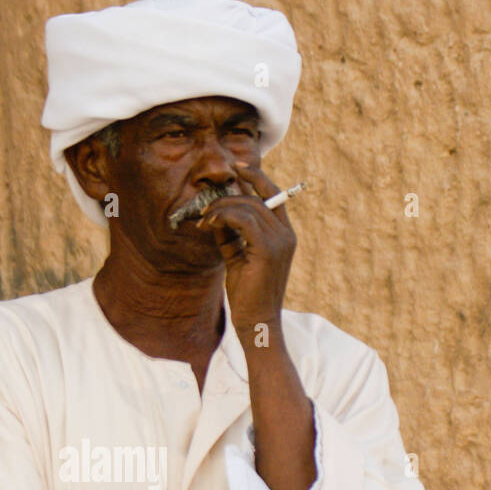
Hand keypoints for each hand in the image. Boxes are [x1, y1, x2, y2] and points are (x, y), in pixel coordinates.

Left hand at [195, 165, 295, 337]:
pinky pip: (243, 220)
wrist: (256, 322)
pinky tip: (209, 225)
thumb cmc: (247, 294)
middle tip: (205, 210)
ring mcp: (280, 241)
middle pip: (257, 198)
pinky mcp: (267, 250)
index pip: (275, 195)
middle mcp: (286, 234)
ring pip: (248, 207)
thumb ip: (231, 235)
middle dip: (227, 198)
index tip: (237, 167)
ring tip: (204, 221)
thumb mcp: (238, 257)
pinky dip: (223, 218)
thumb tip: (216, 215)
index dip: (257, 177)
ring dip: (220, 209)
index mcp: (284, 235)